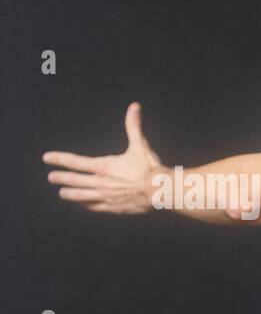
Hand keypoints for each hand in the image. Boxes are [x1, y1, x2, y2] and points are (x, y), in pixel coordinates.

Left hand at [43, 102, 164, 214]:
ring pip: (80, 196)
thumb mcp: (140, 145)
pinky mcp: (113, 207)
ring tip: (61, 193)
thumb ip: (133, 126)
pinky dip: (85, 204)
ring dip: (69, 194)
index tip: (47, 158)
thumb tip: (134, 106)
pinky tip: (82, 203)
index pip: (75, 162)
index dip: (59, 159)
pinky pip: (94, 207)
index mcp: (103, 166)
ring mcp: (105, 196)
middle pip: (73, 180)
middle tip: (51, 177)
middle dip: (60, 178)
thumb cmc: (150, 167)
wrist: (161, 190)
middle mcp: (100, 182)